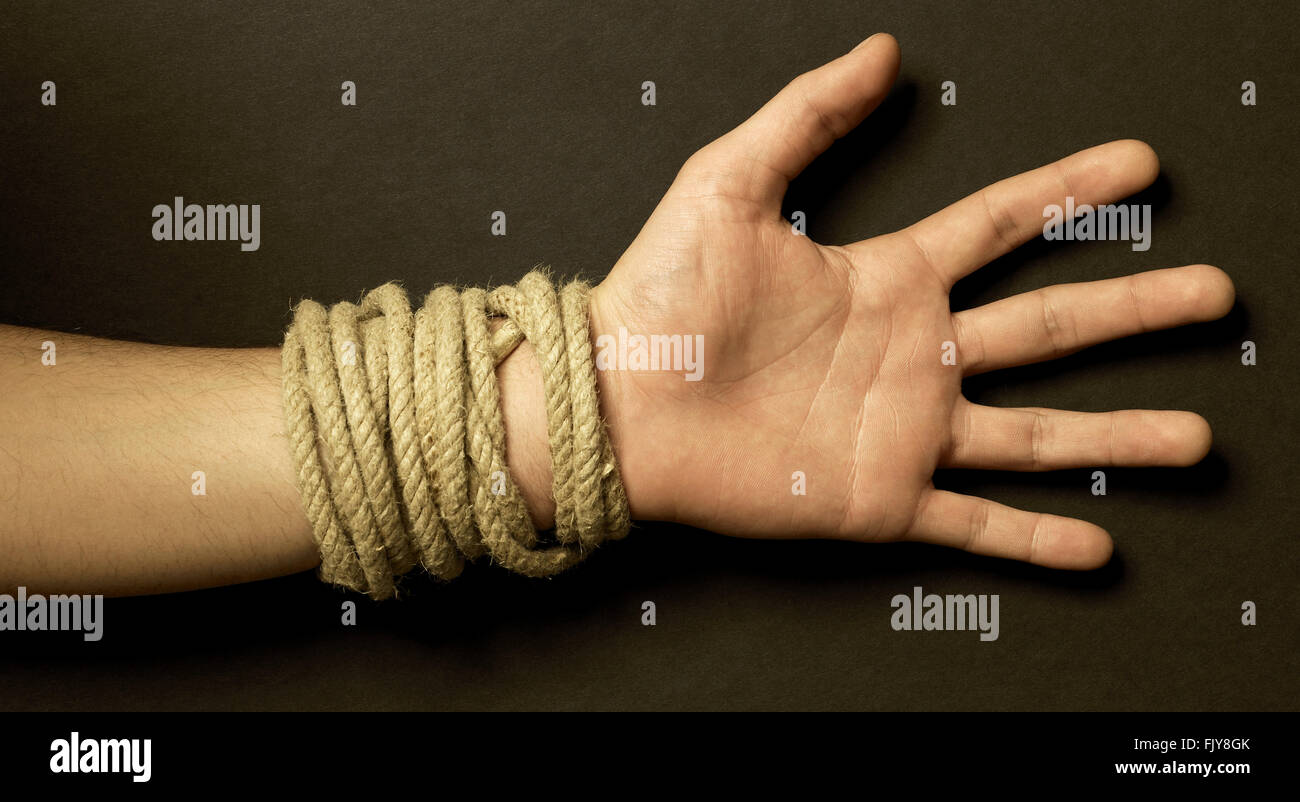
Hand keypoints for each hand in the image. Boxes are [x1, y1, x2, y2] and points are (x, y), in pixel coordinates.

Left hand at [588, 33, 1233, 568]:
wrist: (618, 404)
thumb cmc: (660, 297)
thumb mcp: (731, 183)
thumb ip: (806, 115)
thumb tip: (880, 51)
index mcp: (885, 279)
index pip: (999, 226)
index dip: (1069, 191)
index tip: (1140, 168)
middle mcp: (911, 354)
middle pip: (1048, 327)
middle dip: (1133, 311)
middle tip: (1213, 293)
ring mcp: (903, 429)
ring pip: (1036, 433)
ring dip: (1116, 435)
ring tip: (1194, 436)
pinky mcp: (879, 497)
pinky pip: (973, 520)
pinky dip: (1033, 536)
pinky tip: (1095, 543)